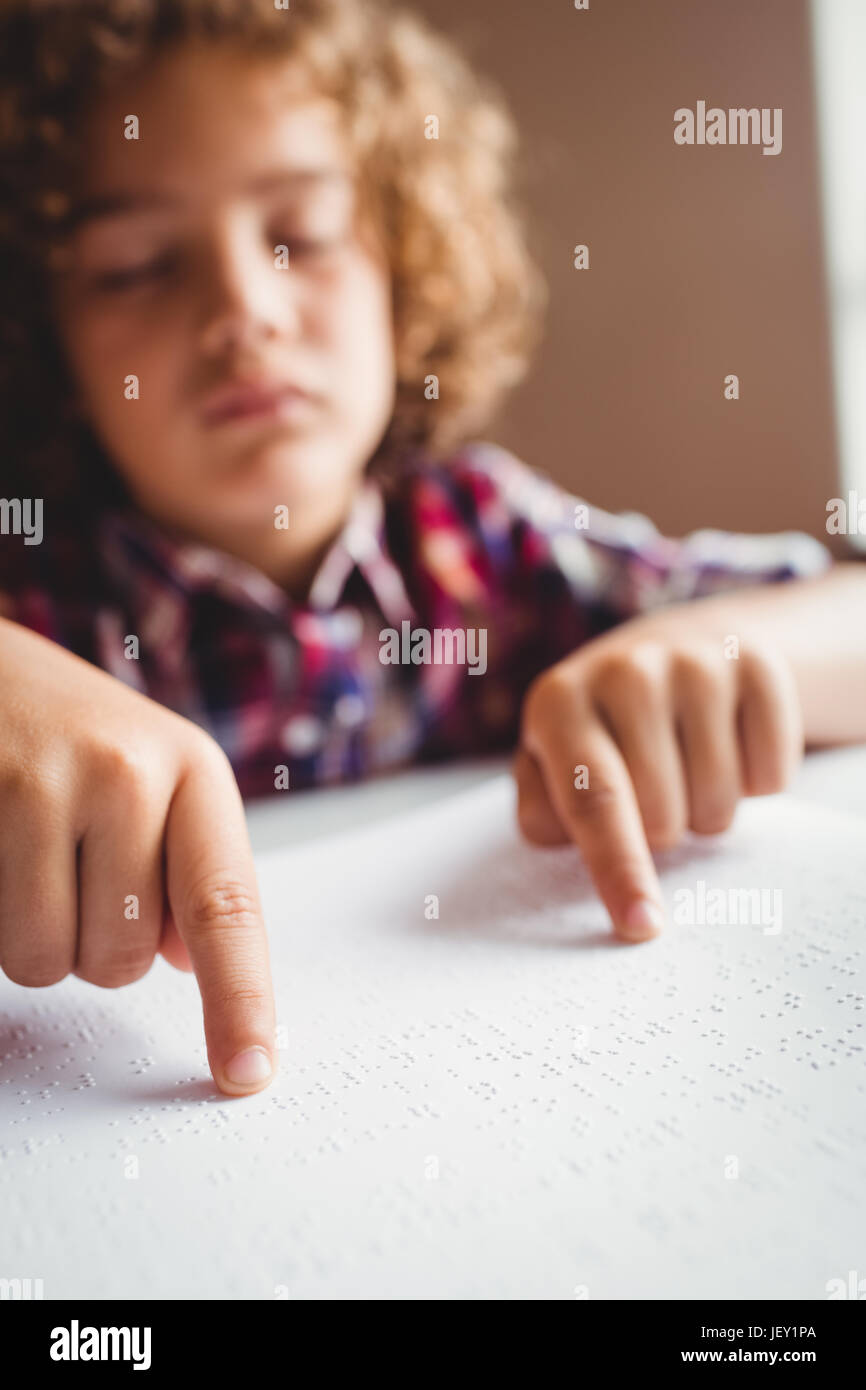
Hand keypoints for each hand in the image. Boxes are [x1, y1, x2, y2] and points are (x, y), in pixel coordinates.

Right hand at [0, 617, 275, 1093]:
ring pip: (43, 962)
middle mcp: (125, 771)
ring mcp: (37, 784)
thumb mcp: (159, 778)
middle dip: (97, 942)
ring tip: (29, 856)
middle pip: (121, 962)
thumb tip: (195, 963)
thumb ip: (188, 871)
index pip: (226, 907)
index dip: (240, 1000)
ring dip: (34, 936)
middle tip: (76, 866)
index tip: (248, 1073)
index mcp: (192, 771)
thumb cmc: (79, 735)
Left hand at [515, 614, 802, 941]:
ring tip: (686, 765)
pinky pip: (771, 775)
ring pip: (720, 803)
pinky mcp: (755, 664)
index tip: (641, 925)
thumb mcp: (553, 762)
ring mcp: (693, 662)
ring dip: (706, 810)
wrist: (676, 646)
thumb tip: (564, 841)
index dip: (620, 870)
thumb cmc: (604, 731)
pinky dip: (754, 783)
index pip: (594, 802)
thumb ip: (547, 813)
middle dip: (661, 831)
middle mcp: (624, 672)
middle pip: (663, 816)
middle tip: (652, 790)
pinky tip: (727, 743)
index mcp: (559, 704)